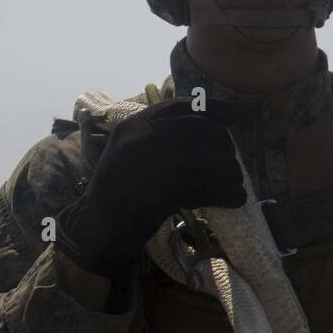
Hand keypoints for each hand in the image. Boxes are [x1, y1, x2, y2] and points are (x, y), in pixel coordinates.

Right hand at [55, 96, 247, 277]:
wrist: (96, 226)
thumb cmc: (116, 191)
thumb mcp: (128, 151)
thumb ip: (157, 136)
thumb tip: (207, 126)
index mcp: (134, 124)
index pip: (181, 105)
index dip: (213, 108)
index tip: (235, 115)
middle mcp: (146, 138)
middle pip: (205, 131)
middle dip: (225, 147)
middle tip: (231, 164)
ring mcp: (157, 163)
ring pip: (212, 160)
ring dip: (231, 174)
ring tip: (236, 185)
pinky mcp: (168, 192)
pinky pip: (211, 188)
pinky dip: (229, 194)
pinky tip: (235, 199)